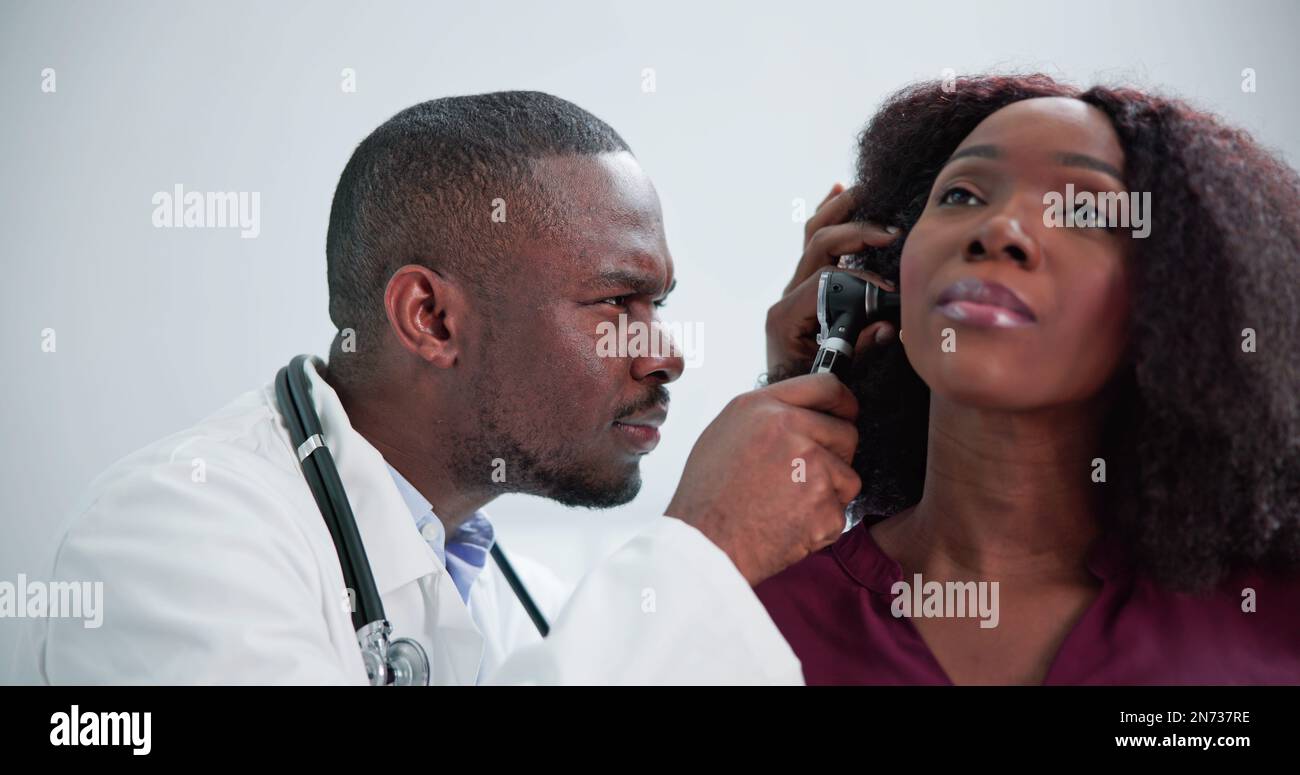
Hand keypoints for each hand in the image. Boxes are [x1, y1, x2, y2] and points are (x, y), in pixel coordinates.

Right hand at [665, 373, 860, 585]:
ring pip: (848, 476)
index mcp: (763, 407)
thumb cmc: (707, 496)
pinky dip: (820, 523)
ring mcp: (812, 467)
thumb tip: (802, 412)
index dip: (843, 402)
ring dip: (828, 493)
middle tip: (802, 478)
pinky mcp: (825, 505)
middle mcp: (791, 429)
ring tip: (787, 505)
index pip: (826, 386)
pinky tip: (789, 525)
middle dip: (834, 456)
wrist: (705, 546)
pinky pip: (840, 512)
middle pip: (846, 434)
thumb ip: (767, 416)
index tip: (847, 412)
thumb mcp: (724, 433)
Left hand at [765, 183, 900, 376]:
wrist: (785, 399)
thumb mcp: (833, 376)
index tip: (889, 288)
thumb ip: (860, 351)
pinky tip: (838, 190)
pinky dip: (827, 214)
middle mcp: (787, 295)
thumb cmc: (808, 388)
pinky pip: (814, 242)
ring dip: (840, 211)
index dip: (859, 281)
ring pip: (813, 235)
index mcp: (786, 317)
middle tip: (890, 232)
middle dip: (855, 233)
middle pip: (817, 245)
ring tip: (865, 193)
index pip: (825, 281)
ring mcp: (794, 287)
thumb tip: (889, 326)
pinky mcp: (804, 285)